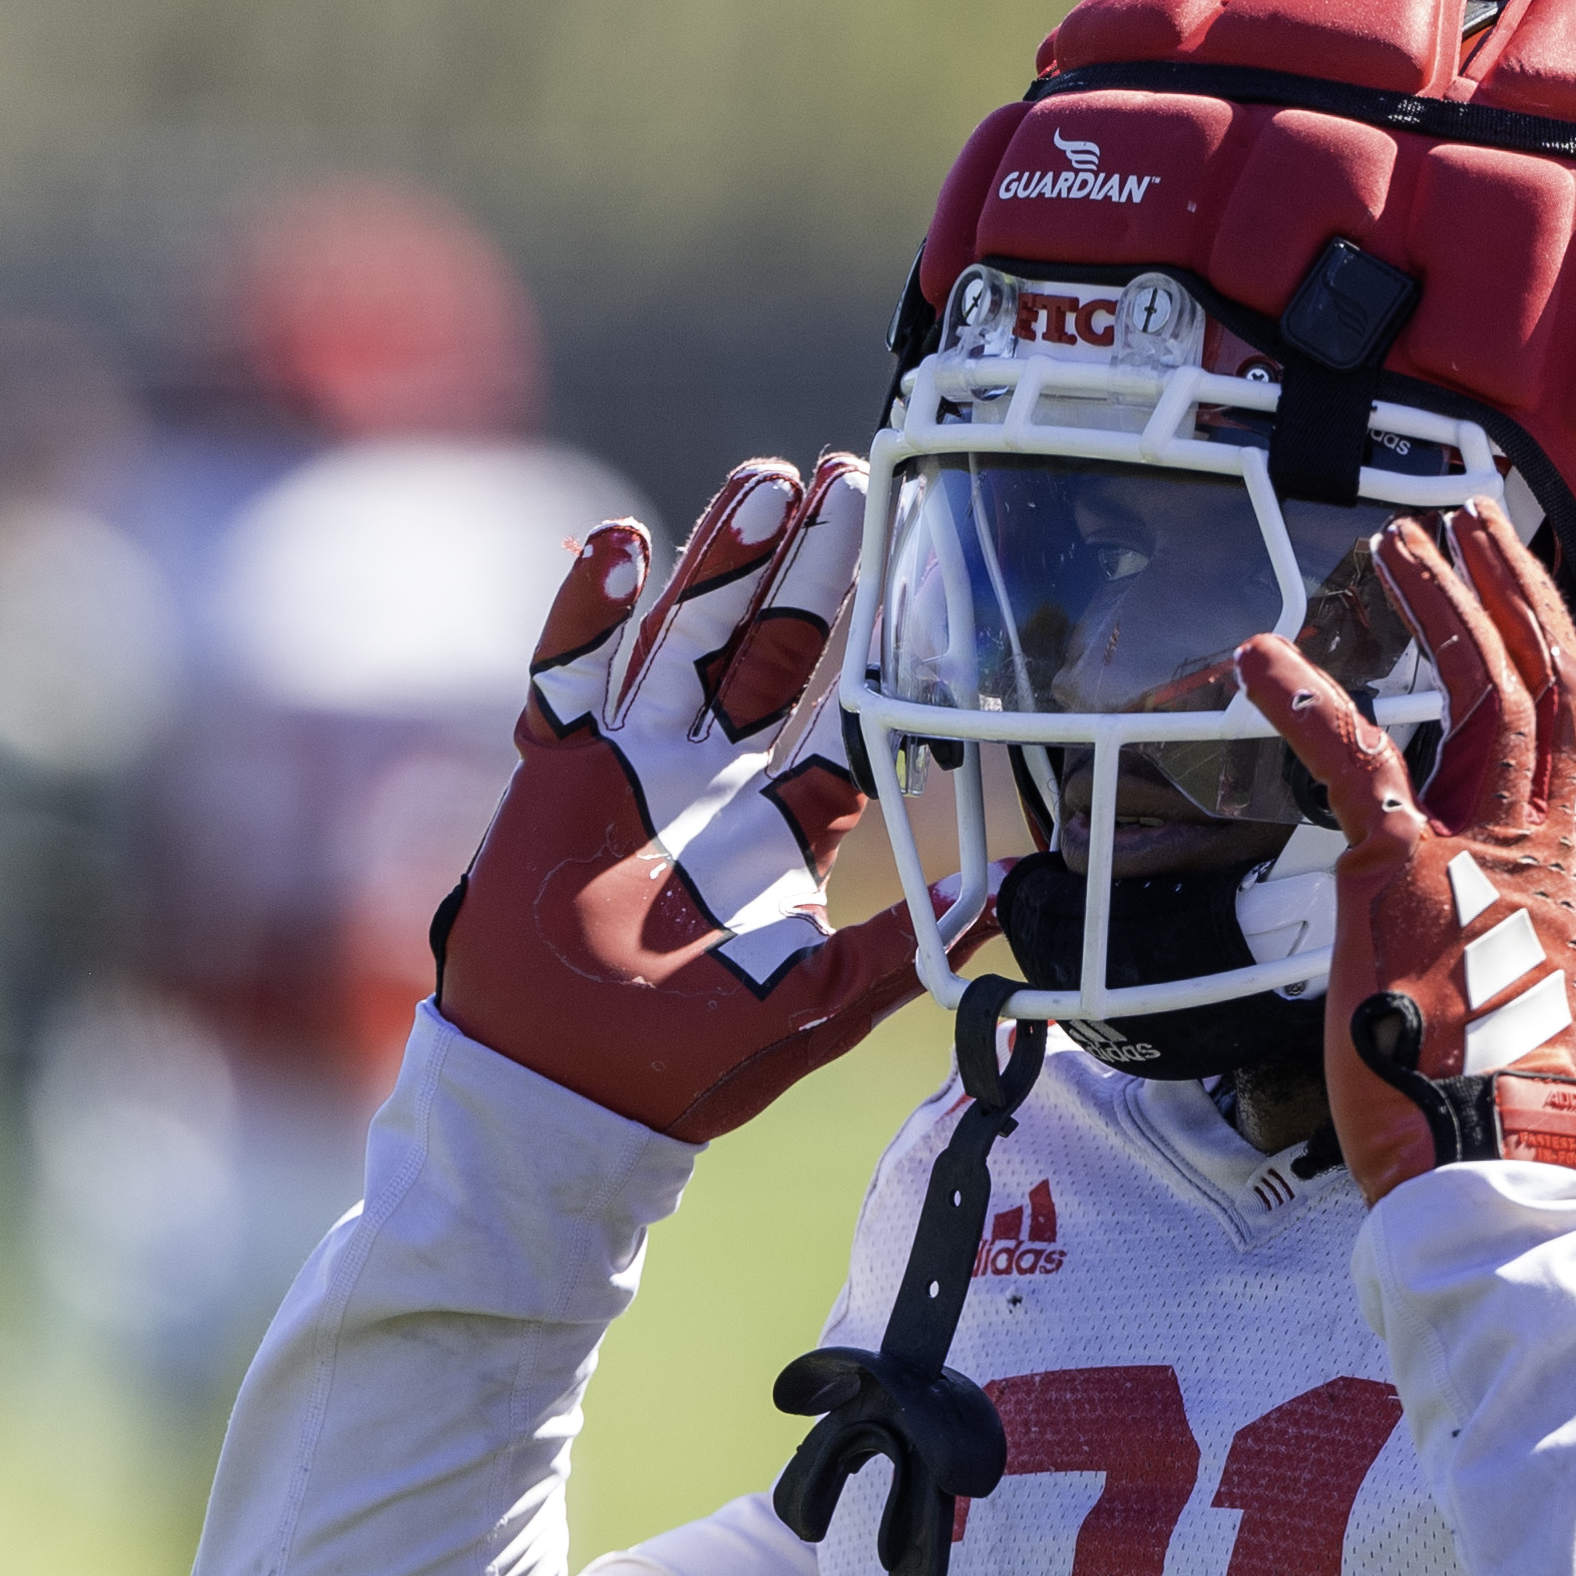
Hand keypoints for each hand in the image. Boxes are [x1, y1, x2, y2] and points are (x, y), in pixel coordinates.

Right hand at [439, 454, 916, 1140]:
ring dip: (720, 561)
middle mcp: (719, 772)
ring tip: (763, 487)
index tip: (912, 552)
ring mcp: (637, 761)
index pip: (846, 703)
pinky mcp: (556, 769)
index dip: (878, 632)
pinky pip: (569, 674)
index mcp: (790, 817)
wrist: (571, 1095)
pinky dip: (590, 612)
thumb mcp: (826, 1001)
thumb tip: (1018, 899)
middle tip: (849, 480)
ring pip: (683, 637)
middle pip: (772, 645)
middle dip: (810, 565)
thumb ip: (911, 945)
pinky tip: (621, 548)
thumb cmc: (698, 1061)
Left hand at [1233, 503, 1575, 1201]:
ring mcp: (1477, 856)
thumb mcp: (1515, 991)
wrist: (1485, 1156)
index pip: (1573, 728)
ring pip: (1479, 698)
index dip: (1550, 643)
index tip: (1522, 587)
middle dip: (1507, 592)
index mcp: (1563, 870)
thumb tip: (1468, 925)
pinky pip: (1357, 762)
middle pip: (1544, 685)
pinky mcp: (1401, 877)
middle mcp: (1536, 847)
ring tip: (1399, 544)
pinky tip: (1262, 658)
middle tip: (1467, 520)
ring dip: (1439, 609)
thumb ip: (1497, 928)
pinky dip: (1308, 700)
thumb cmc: (1490, 1097)